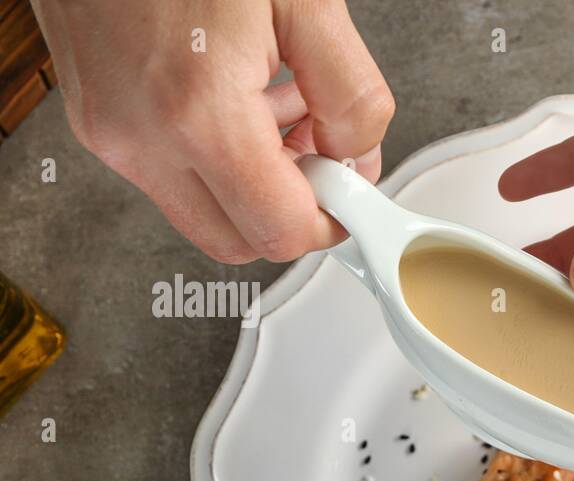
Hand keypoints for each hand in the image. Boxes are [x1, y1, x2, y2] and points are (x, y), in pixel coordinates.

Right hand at [32, 0, 394, 263]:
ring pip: (201, 210)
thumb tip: (355, 155)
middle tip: (323, 153)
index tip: (354, 189)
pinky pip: (167, 170)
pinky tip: (242, 95)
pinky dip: (215, 155)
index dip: (332, 219)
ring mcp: (108, 130)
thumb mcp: (304, 1)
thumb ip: (350, 93)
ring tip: (287, 107)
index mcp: (197, 112)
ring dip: (255, 182)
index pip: (279, 231)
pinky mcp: (94, 116)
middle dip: (291, 209)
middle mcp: (139, 136)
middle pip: (237, 240)